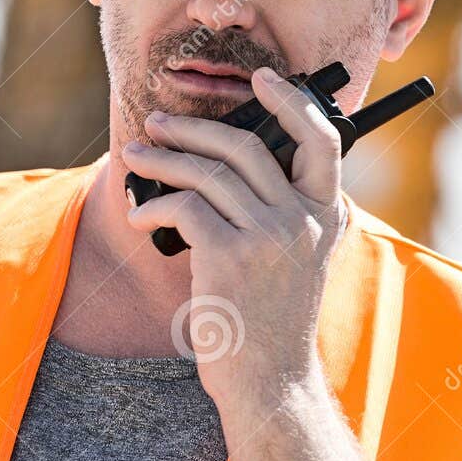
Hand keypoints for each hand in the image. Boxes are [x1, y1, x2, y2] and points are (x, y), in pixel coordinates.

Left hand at [123, 66, 344, 404]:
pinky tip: (142, 217)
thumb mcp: (299, 260)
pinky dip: (155, 207)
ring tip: (135, 158)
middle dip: (194, 127)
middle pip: (246, 146)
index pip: (323, 141)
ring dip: (162, 160)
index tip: (264, 79)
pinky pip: (184, 208)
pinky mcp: (231, 257)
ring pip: (208, 173)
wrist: (271, 380)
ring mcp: (269, 236)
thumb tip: (224, 163)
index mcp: (326, 216)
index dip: (293, 103)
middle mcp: (303, 220)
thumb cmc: (274, 320)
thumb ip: (283, 212)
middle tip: (160, 122)